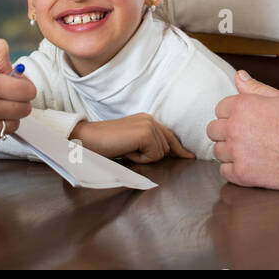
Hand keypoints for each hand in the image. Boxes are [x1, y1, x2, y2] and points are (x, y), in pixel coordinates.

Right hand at [70, 113, 194, 162]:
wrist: (88, 139)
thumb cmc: (106, 144)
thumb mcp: (131, 142)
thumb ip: (147, 143)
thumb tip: (166, 153)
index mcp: (147, 119)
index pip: (170, 136)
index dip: (180, 149)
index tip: (189, 157)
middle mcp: (150, 119)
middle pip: (166, 149)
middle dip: (149, 156)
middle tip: (128, 150)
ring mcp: (149, 125)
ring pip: (160, 154)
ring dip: (143, 158)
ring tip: (126, 149)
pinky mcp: (145, 133)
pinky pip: (153, 156)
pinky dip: (140, 159)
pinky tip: (127, 150)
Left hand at [207, 70, 278, 189]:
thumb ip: (255, 88)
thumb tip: (239, 76)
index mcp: (242, 107)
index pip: (220, 108)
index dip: (233, 113)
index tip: (246, 120)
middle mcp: (234, 128)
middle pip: (213, 130)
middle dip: (226, 131)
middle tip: (245, 136)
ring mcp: (237, 152)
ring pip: (217, 151)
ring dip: (229, 151)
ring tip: (249, 150)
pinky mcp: (242, 173)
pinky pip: (224, 170)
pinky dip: (233, 169)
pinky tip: (248, 164)